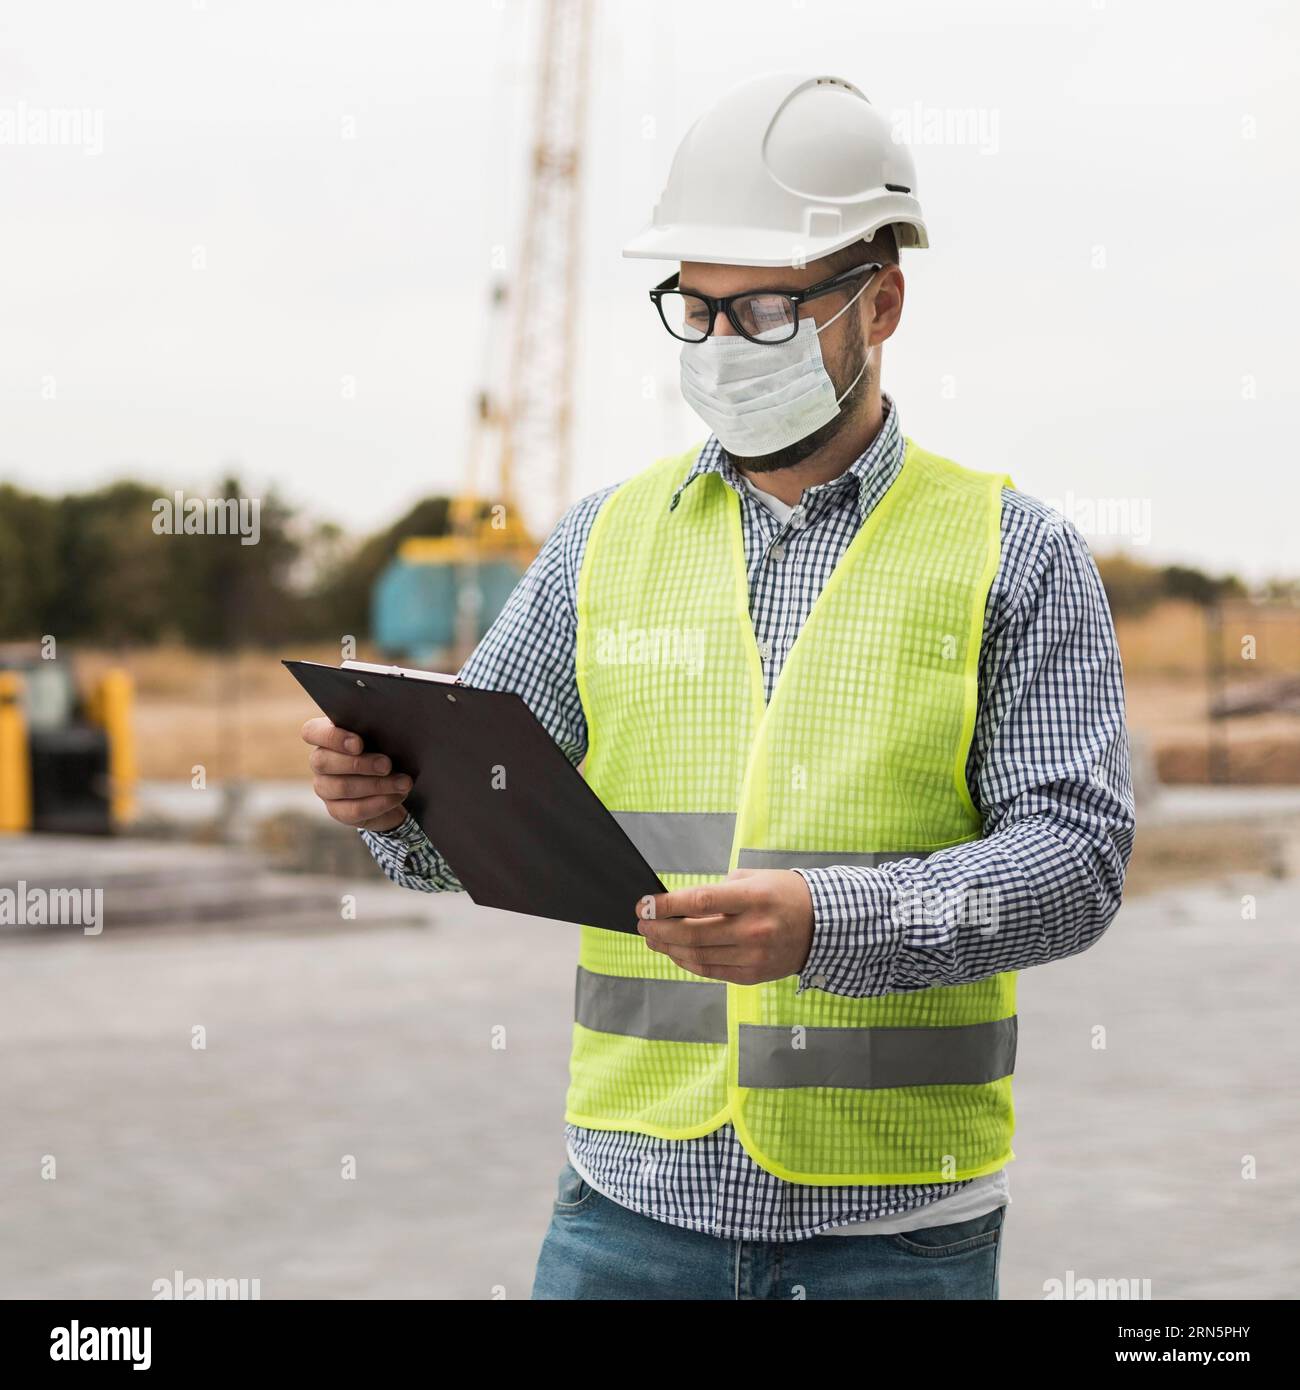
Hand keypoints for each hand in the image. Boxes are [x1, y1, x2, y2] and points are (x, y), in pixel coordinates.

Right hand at [301, 716, 411, 832]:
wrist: (396, 784)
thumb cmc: (387, 751)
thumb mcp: (383, 737)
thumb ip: (378, 731)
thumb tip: (391, 731)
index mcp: (327, 736)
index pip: (311, 732)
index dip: (332, 737)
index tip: (359, 744)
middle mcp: (320, 762)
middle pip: (323, 762)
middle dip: (359, 764)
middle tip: (387, 765)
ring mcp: (325, 788)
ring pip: (341, 787)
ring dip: (376, 785)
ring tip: (403, 783)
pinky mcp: (337, 810)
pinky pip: (354, 810)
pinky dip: (379, 803)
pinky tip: (396, 797)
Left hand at [636, 868, 813, 984]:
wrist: (823, 925)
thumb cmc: (785, 894)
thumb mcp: (754, 878)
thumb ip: (718, 890)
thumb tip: (680, 903)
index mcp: (753, 898)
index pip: (699, 902)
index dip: (666, 905)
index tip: (645, 904)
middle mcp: (753, 929)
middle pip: (692, 933)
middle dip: (659, 929)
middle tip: (643, 923)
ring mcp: (753, 956)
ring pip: (697, 956)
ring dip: (668, 948)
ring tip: (653, 938)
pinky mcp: (753, 975)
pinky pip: (711, 971)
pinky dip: (688, 962)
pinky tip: (675, 952)